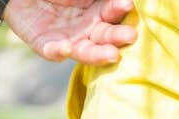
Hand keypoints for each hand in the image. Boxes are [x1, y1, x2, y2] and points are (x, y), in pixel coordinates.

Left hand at [4, 0, 136, 65]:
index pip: (113, 13)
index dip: (120, 9)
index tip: (128, 5)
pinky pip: (54, 52)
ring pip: (87, 52)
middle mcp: (88, 31)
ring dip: (99, 55)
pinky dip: (59, 51)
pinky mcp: (48, 48)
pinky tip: (65, 48)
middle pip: (106, 36)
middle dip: (118, 37)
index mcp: (97, 12)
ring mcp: (70, 42)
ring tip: (113, 54)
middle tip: (130, 35)